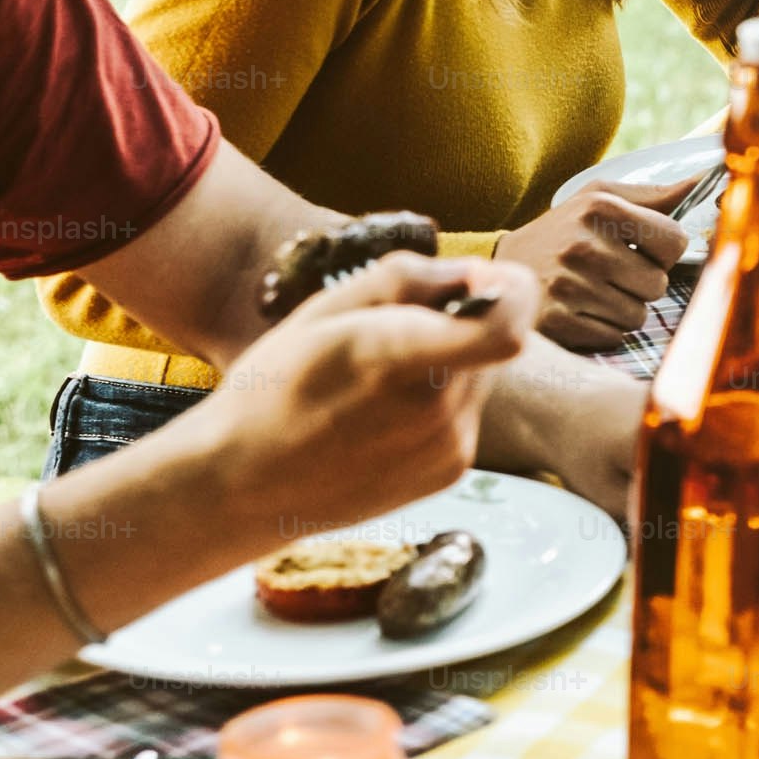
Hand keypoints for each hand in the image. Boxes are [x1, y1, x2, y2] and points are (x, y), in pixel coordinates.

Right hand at [178, 252, 539, 539]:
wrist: (244, 486)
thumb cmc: (274, 386)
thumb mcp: (325, 310)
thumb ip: (410, 278)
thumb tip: (477, 271)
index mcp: (397, 359)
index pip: (507, 328)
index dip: (514, 293)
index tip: (488, 281)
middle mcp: (435, 411)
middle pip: (492, 341)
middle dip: (461, 323)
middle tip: (394, 333)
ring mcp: (448, 448)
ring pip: (480, 376)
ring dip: (448, 363)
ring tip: (377, 381)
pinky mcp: (451, 471)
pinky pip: (468, 413)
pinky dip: (440, 401)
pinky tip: (383, 415)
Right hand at [497, 177, 691, 351]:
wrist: (500, 269)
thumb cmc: (564, 231)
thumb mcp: (600, 198)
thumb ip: (653, 195)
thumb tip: (704, 180)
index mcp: (600, 208)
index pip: (675, 241)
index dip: (665, 251)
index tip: (643, 250)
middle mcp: (584, 247)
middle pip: (658, 284)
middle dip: (642, 283)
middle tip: (613, 274)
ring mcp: (569, 287)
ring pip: (638, 316)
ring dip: (623, 308)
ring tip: (595, 292)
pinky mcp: (557, 322)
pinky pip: (613, 337)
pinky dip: (603, 329)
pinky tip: (580, 311)